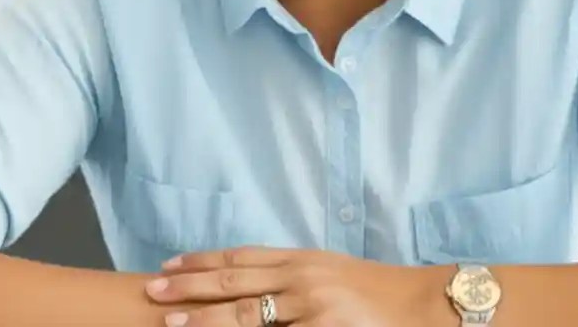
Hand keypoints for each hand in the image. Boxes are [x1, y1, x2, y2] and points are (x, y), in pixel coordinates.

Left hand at [143, 246, 452, 326]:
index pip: (241, 257)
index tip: (169, 262)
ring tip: (170, 322)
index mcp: (303, 260)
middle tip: (151, 288)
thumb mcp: (333, 273)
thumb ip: (296, 276)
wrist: (426, 306)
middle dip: (189, 286)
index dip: (203, 260)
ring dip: (205, 320)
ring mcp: (312, 308)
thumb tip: (258, 283)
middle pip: (234, 283)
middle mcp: (303, 278)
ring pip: (247, 316)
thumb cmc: (380, 292)